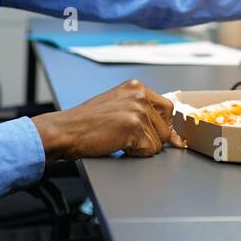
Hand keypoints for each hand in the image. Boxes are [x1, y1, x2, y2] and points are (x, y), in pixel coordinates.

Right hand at [32, 79, 184, 161]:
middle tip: (130, 137)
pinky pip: (150, 150)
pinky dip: (137, 154)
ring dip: (143, 147)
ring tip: (121, 139)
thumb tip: (173, 134)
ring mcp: (138, 110)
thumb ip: (143, 112)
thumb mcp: (118, 106)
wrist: (67, 130)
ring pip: (160, 140)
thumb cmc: (87, 121)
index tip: (159, 134)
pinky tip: (120, 145)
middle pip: (167, 125)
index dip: (164, 125)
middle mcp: (139, 95)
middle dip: (153, 137)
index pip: (168, 108)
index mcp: (136, 87)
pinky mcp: (134, 127)